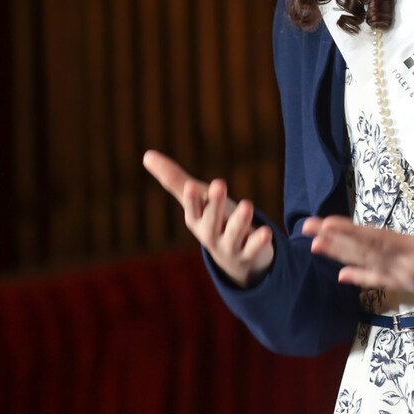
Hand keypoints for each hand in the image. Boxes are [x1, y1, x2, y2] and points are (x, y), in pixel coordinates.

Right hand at [142, 149, 274, 284]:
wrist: (234, 259)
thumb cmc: (213, 219)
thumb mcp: (196, 199)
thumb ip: (174, 179)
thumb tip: (146, 155)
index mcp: (196, 220)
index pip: (191, 210)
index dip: (191, 199)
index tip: (191, 185)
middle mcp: (210, 235)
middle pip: (212, 220)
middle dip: (215, 204)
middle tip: (219, 183)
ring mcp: (229, 246)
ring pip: (233, 234)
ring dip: (239, 221)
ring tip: (247, 204)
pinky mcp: (249, 254)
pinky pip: (253, 249)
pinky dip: (259, 242)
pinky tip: (267, 232)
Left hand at [298, 213, 413, 310]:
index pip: (376, 240)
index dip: (350, 232)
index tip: (326, 223)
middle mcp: (405, 268)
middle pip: (363, 252)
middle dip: (334, 240)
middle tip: (306, 229)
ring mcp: (405, 279)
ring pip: (365, 264)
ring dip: (339, 255)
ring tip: (314, 246)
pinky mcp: (408, 284)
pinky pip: (378, 280)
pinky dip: (359, 277)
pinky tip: (341, 276)